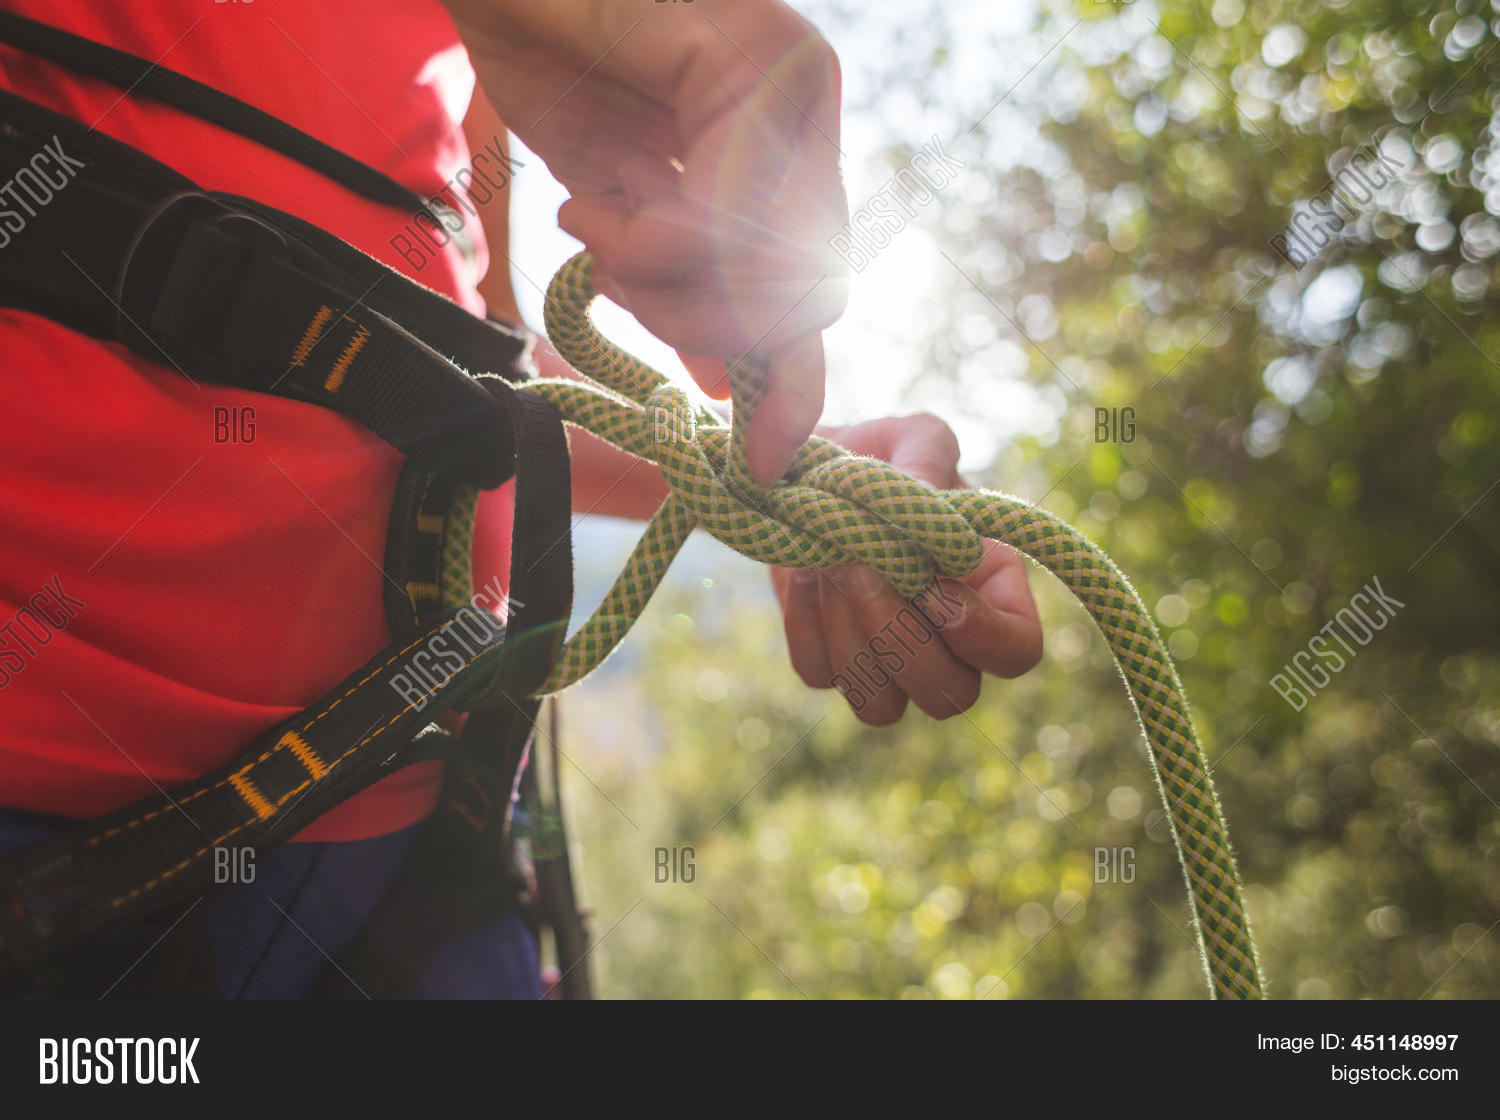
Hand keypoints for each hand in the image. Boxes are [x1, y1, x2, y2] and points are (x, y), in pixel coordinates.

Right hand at [441, 0, 849, 483]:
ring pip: (769, 275)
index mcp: (789, 146)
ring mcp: (794, 83)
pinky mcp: (754, 60)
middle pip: (804, 300)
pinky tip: (589, 205)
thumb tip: (722, 383)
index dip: (793, 384)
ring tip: (591, 228)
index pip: (818, 291)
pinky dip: (644, 245)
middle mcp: (810, 114)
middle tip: (615, 284)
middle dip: (696, 327)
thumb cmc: (546, 60)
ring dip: (659, 287)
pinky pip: (722, 223)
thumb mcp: (620, 201)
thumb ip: (679, 281)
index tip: (761, 462)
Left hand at [771, 414, 1043, 724]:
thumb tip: (925, 511)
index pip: (1016, 652)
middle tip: (865, 566)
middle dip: (903, 639)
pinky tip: (805, 568)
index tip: (937, 591)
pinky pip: (819, 673)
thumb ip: (927, 461)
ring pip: (881, 706)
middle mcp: (947, 641)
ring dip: (851, 638)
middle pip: (948, 695)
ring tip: (833, 559)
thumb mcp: (914, 438)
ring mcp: (887, 662)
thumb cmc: (883, 452)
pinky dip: (806, 625)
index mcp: (991, 589)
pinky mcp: (828, 660)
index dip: (985, 639)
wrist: (812, 470)